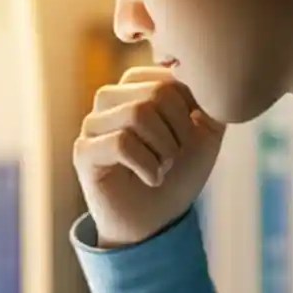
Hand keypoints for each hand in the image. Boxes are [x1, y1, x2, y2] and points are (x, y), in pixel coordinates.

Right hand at [74, 66, 225, 247]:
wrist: (157, 221)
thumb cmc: (178, 174)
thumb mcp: (207, 131)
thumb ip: (209, 98)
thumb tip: (198, 71)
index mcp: (135, 86)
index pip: (170, 77)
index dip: (191, 110)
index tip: (189, 137)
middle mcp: (109, 99)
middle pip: (155, 93)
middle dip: (179, 131)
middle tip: (176, 157)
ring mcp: (93, 124)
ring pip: (137, 114)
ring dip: (164, 148)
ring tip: (163, 166)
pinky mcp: (83, 152)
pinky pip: (121, 143)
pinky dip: (147, 165)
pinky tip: (151, 178)